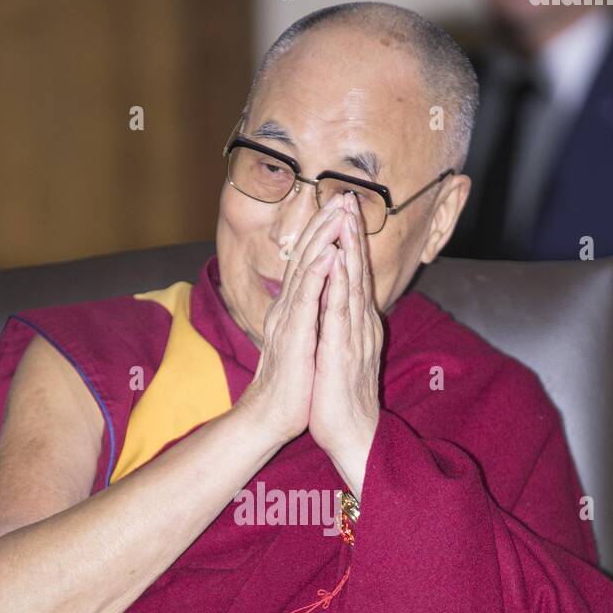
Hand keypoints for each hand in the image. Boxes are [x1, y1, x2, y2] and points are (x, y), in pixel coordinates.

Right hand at [236, 197, 346, 447]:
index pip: (311, 264)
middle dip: (325, 224)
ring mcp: (288, 320)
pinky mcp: (293, 337)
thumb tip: (321, 301)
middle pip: (307, 257)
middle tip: (342, 195)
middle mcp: (288, 308)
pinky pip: (306, 300)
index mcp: (294, 310)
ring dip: (322, 239)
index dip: (325, 235)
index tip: (341, 209)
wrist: (270, 417)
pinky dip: (317, 274)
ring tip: (337, 211)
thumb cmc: (291, 386)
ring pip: (306, 270)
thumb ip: (309, 319)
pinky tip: (328, 253)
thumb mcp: (304, 344)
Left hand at [308, 192, 381, 495]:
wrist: (352, 437)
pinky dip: (339, 284)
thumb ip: (340, 329)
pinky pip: (341, 312)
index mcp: (358, 326)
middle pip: (358, 271)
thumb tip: (334, 307)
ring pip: (353, 284)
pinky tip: (337, 262)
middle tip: (349, 197)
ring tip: (347, 217)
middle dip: (353, 234)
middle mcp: (361, 326)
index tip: (345, 213)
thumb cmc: (340, 400)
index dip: (351, 244)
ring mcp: (355, 338)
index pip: (354, 277)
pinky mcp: (343, 352)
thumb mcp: (340, 356)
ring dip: (350, 249)